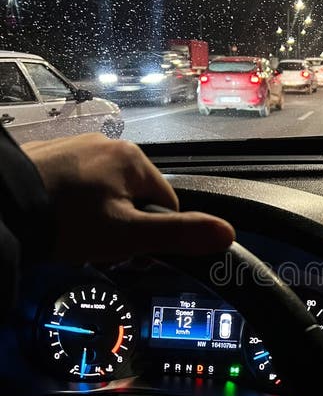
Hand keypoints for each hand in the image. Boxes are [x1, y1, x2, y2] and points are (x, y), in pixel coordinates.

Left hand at [22, 133, 235, 262]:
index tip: (129, 251)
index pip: (166, 204)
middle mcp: (108, 144)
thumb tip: (228, 234)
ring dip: (97, 217)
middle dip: (123, 225)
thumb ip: (178, 235)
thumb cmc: (68, 221)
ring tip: (74, 237)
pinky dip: (72, 205)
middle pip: (135, 197)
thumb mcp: (127, 235)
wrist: (3, 206)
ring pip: (105, 193)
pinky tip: (57, 221)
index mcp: (134, 159)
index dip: (153, 234)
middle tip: (98, 247)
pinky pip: (76, 185)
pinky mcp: (48, 156)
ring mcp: (75, 147)